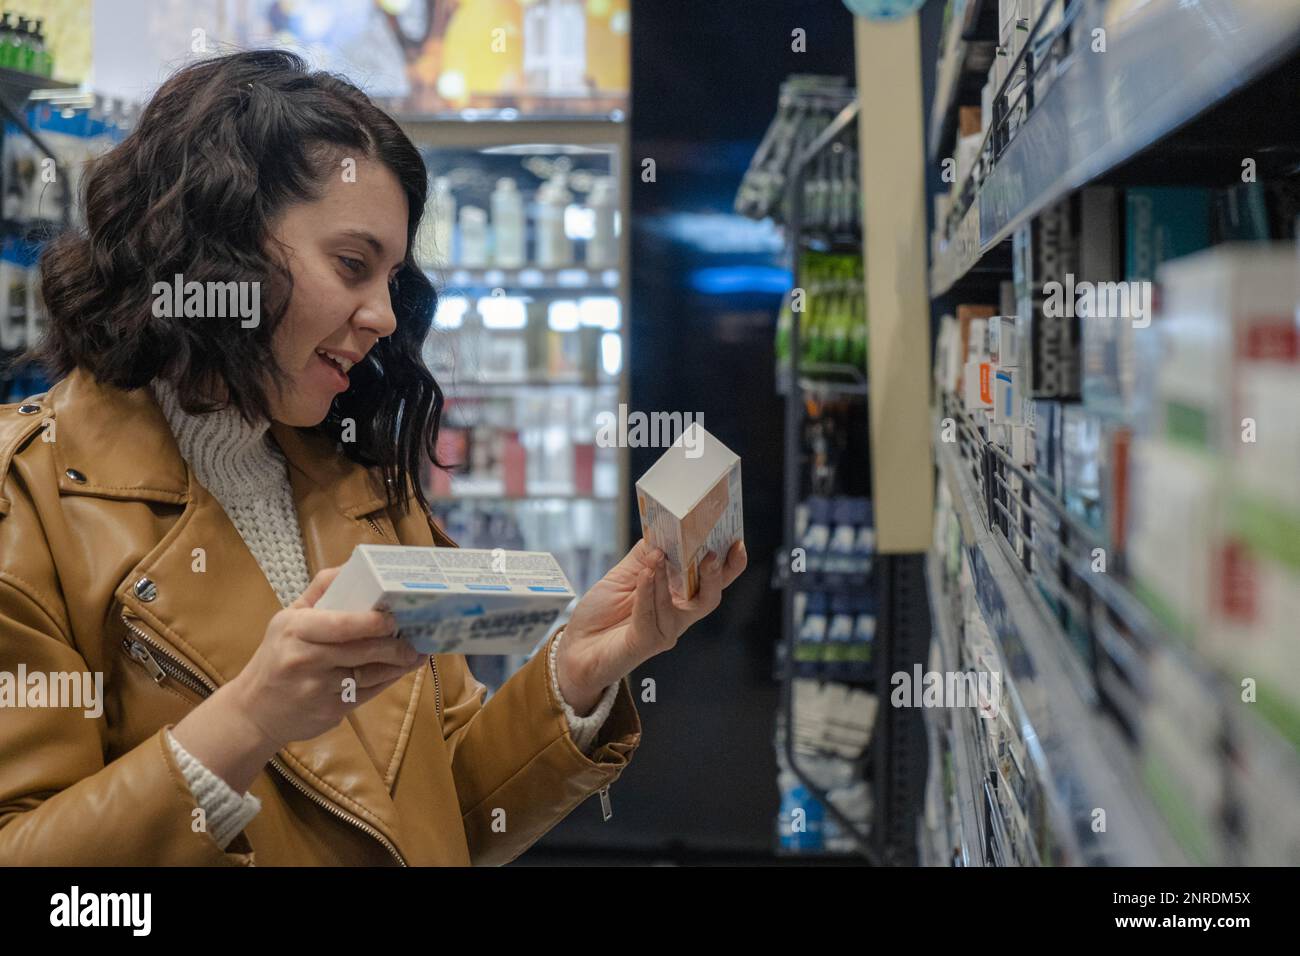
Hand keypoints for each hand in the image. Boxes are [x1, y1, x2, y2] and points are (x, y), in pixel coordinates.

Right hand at [226, 566, 426, 749]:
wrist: (253, 711)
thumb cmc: (275, 657)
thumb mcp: (287, 618)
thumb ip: (320, 591)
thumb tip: (352, 565)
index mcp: (295, 630)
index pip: (341, 624)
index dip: (372, 622)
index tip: (394, 618)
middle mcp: (305, 659)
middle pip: (362, 650)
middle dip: (394, 644)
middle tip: (416, 637)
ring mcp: (318, 689)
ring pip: (370, 674)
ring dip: (398, 664)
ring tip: (416, 653)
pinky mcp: (329, 711)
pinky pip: (367, 693)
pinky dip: (387, 681)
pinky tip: (400, 670)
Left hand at [556, 539, 747, 712]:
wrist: (577, 646)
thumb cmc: (603, 612)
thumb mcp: (625, 573)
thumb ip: (647, 554)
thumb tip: (664, 527)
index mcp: (679, 597)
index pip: (713, 580)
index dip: (730, 564)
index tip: (736, 541)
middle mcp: (679, 616)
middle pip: (711, 597)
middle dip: (715, 575)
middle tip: (710, 554)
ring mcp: (666, 631)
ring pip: (682, 606)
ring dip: (667, 578)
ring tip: (657, 557)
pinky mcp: (647, 642)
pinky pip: (651, 615)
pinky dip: (648, 592)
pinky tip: (643, 576)